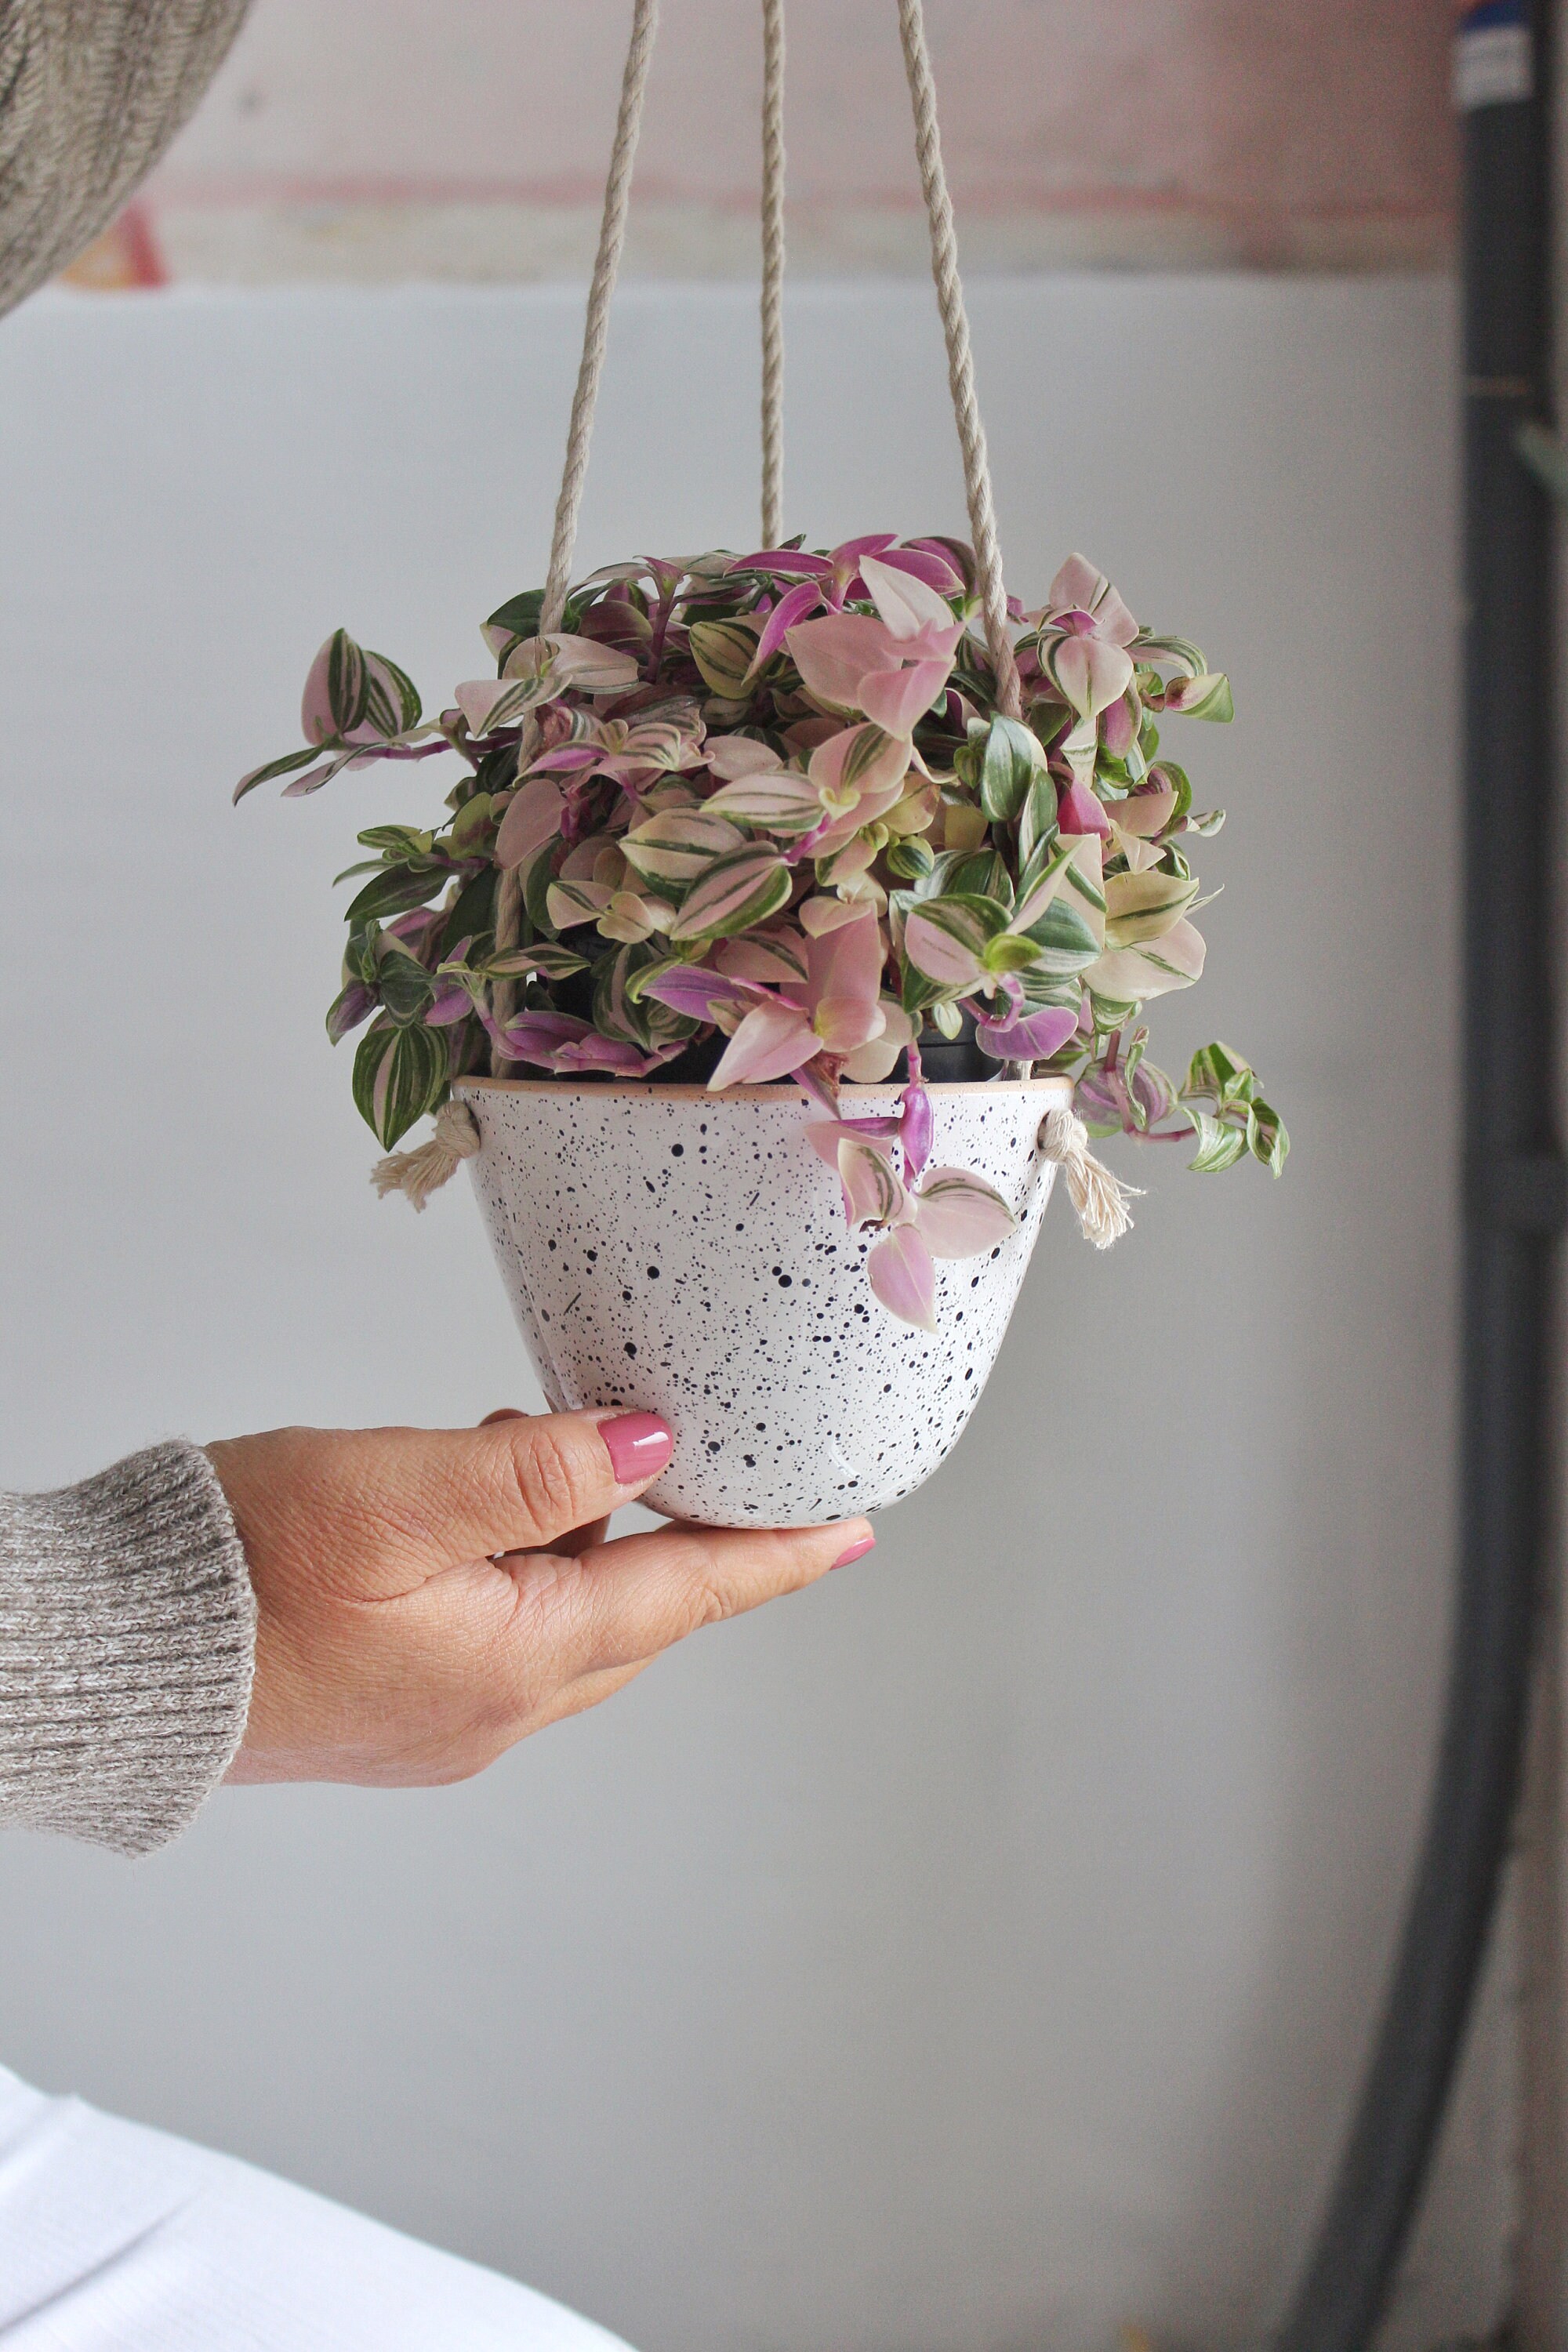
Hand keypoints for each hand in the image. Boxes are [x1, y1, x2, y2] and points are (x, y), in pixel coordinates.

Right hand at [207, 1410, 872, 1786]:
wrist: (118, 1656)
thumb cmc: (240, 1571)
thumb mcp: (399, 1491)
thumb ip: (537, 1468)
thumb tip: (655, 1450)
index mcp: (516, 1660)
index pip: (685, 1596)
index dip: (774, 1554)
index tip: (853, 1531)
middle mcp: (493, 1709)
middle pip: (633, 1615)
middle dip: (677, 1543)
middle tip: (708, 1470)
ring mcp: (439, 1718)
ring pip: (563, 1619)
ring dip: (579, 1540)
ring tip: (541, 1447)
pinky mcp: (391, 1706)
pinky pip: (498, 1631)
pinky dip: (514, 1564)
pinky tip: (472, 1505)